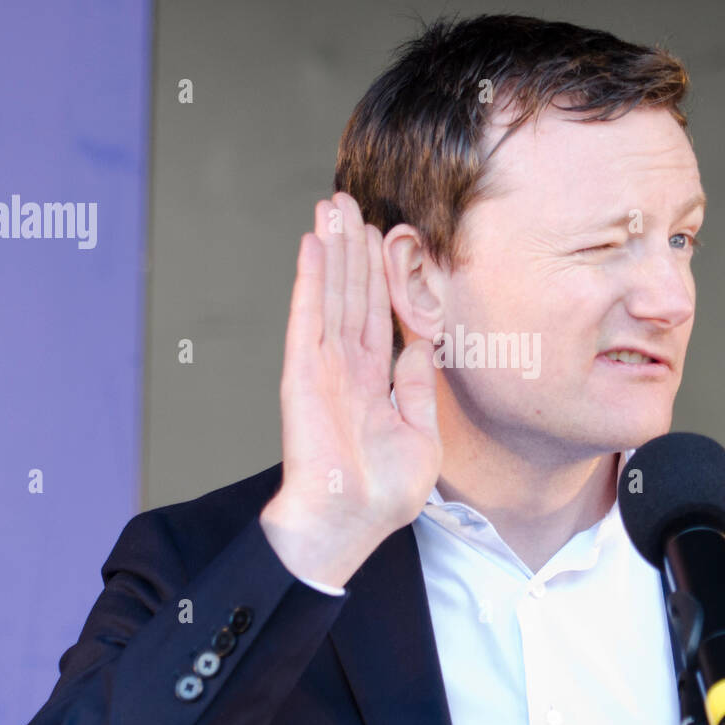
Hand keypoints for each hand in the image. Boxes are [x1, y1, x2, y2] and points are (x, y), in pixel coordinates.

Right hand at [260, 191, 441, 587]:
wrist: (350, 524)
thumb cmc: (384, 493)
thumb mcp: (421, 435)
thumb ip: (417, 388)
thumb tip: (420, 346)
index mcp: (374, 380)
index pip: (377, 313)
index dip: (377, 273)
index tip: (378, 233)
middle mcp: (346, 366)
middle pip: (350, 293)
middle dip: (350, 246)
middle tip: (346, 200)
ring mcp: (323, 367)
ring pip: (330, 294)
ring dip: (330, 249)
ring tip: (330, 205)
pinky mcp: (303, 374)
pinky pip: (308, 318)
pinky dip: (310, 281)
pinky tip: (313, 245)